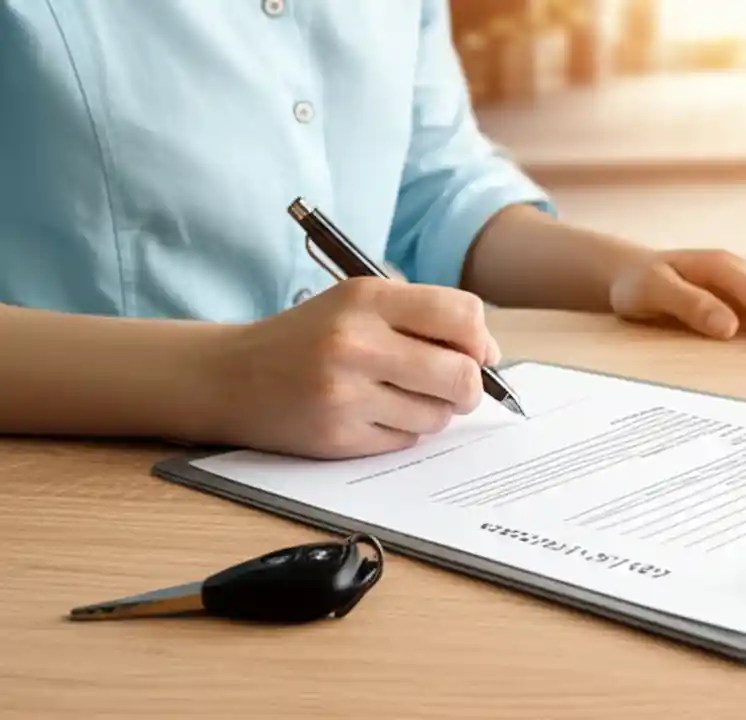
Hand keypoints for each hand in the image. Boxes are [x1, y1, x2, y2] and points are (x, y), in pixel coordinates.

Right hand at [212, 278, 499, 458]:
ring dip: (433, 411)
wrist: (231, 376)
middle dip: (470, 387)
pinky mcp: (337, 436)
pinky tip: (371, 414)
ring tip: (400, 396)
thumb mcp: (358, 303)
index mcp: (368, 298)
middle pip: (461, 374)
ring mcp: (345, 393)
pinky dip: (402, 431)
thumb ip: (423, 317)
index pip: (462, 315)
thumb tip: (490, 355)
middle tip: (455, 387)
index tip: (478, 354)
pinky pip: (406, 440)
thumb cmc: (310, 337)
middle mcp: (356, 342)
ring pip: (438, 415)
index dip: (481, 341)